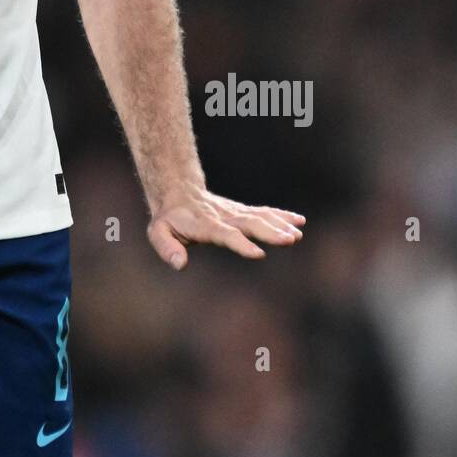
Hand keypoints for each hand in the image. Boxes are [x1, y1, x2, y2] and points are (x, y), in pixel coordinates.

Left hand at [148, 186, 305, 269]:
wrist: (178, 192)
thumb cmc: (168, 219)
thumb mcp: (157, 232)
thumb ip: (166, 247)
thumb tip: (179, 264)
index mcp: (204, 225)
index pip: (224, 234)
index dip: (241, 243)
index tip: (258, 253)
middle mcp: (223, 217)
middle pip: (249, 223)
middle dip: (270, 232)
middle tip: (290, 239)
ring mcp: (234, 212)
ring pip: (259, 217)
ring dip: (279, 224)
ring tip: (297, 234)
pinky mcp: (242, 212)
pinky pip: (263, 212)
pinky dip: (281, 215)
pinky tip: (299, 221)